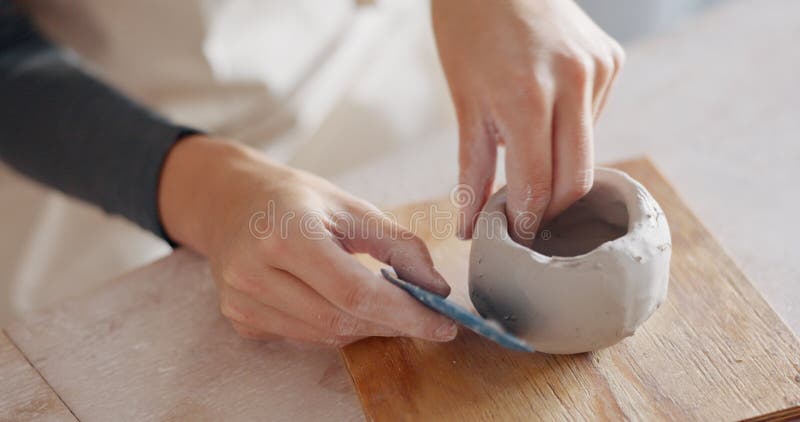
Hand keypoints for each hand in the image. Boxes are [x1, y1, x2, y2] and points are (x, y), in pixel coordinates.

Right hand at [159, 135, 456, 345]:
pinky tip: (340, 302)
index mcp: (287, 233)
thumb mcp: (352, 207)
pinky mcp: (238, 318)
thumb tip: (436, 290)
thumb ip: (399, 246)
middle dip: (391, 324)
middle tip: (424, 318)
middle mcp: (255, 271)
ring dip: (364, 327)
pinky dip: (333, 326)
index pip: (355, 292)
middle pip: (340, 319)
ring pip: (323, 335)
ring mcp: (242, 299)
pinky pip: (302, 337)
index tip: (442, 325)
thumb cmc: (295, 198)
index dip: (404, 314)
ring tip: (382, 304)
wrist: (230, 200)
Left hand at [432, 0, 624, 243]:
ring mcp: (598, 68)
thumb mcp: (464, 104)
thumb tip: (468, 229)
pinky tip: (548, 107)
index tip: (514, 237)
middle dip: (550, 209)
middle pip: (576, 179)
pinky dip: (571, 129)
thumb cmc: (468, 34)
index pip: (539, 185)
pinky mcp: (612, 59)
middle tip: (526, 219)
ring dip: (558, 164)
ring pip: (586, 150)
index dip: (525, 220)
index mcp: (527, 96)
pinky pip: (595, 117)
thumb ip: (472, 171)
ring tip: (526, 146)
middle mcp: (573, 82)